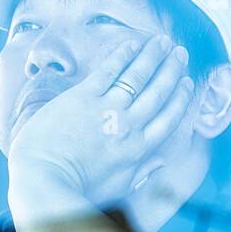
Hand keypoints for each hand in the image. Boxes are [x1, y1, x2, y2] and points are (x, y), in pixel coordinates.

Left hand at [6, 33, 196, 205]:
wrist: (43, 178)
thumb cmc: (77, 189)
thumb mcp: (117, 188)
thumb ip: (141, 173)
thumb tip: (161, 162)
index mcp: (138, 149)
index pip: (168, 118)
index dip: (181, 97)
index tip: (188, 83)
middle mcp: (128, 125)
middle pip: (158, 92)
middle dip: (172, 70)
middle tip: (181, 53)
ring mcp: (106, 109)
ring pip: (138, 76)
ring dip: (153, 56)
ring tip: (163, 42)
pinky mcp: (82, 96)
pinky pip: (109, 70)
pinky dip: (123, 55)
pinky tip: (133, 43)